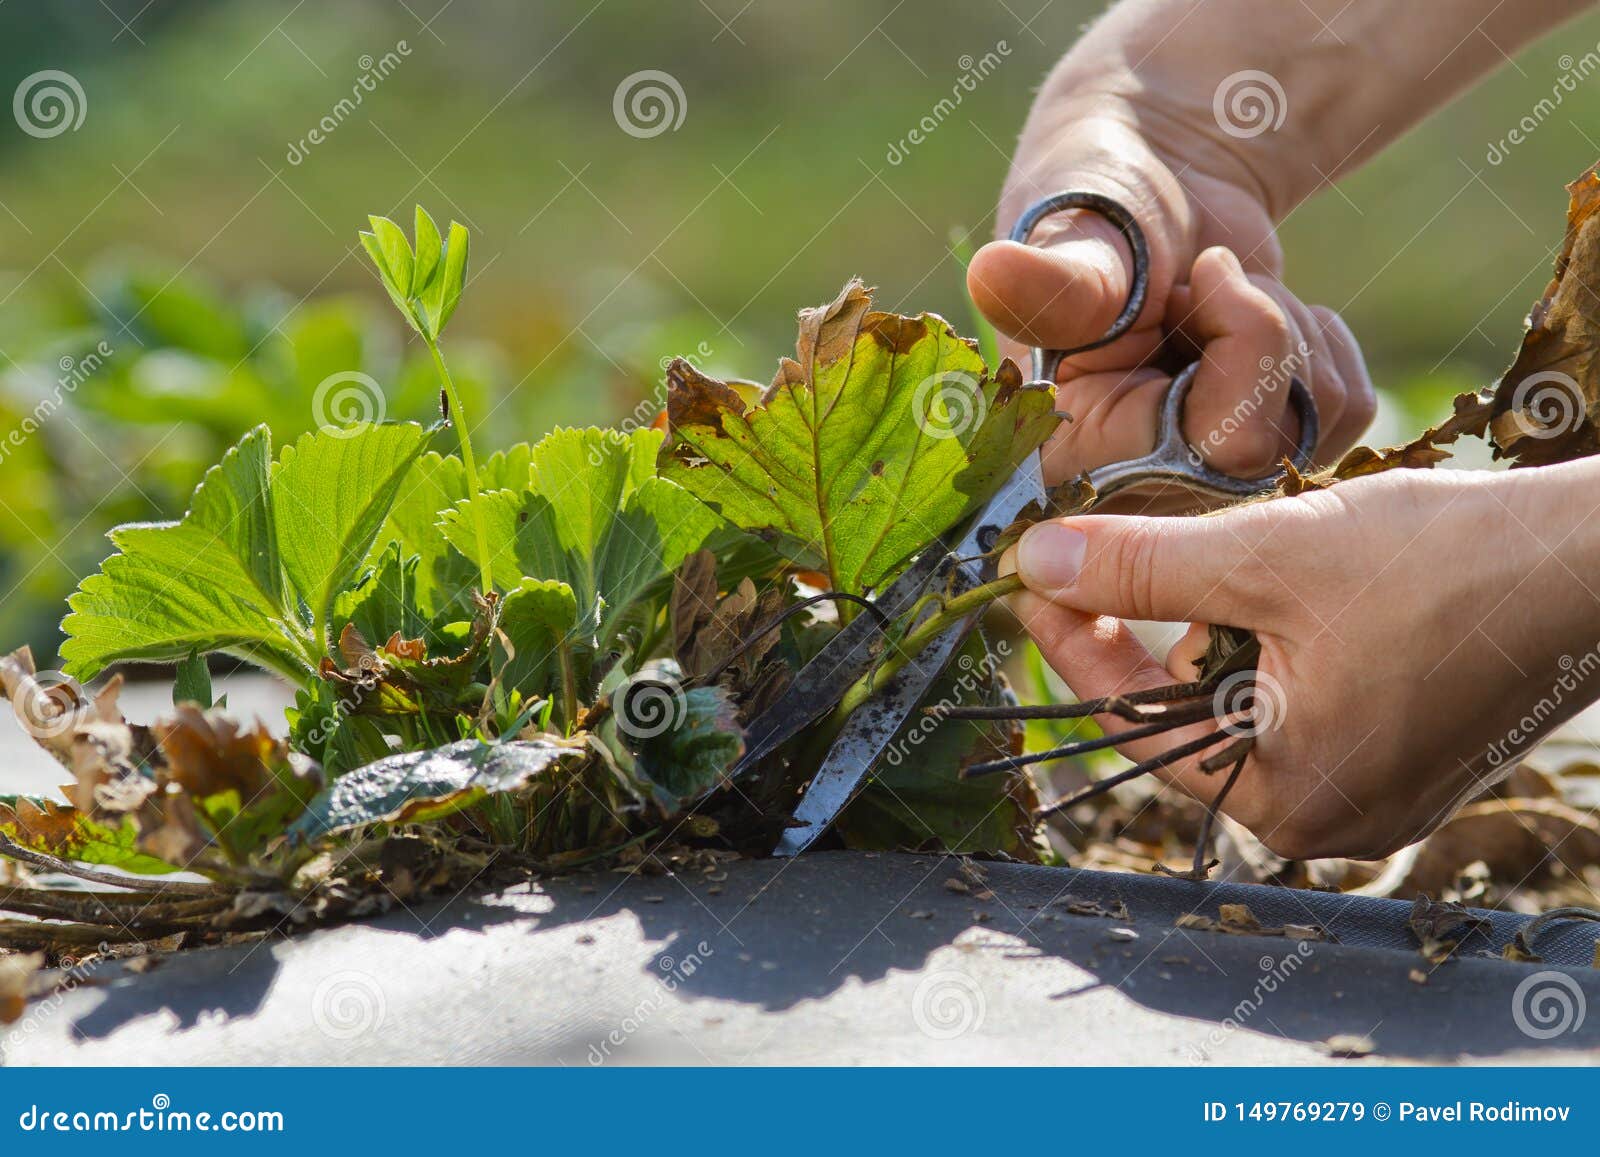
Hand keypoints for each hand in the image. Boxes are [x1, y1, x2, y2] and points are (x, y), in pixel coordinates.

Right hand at [967, 71, 1375, 500]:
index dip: (1236, 356)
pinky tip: (1246, 325)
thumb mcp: (1078, 234)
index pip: (1210, 450)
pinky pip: (1347, 411)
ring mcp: (1203, 485)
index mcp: (1070, 459)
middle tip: (1196, 285)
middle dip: (1259, 336)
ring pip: (1317, 426)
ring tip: (1210, 304)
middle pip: (1269, 448)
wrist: (1155, 176)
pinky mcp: (1263, 458)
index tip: (1194, 278)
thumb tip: (993, 273)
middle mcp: (1134, 495)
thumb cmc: (1097, 201)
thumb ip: (1056, 278)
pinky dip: (1314, 346)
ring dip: (1284, 333)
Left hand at [1002, 461, 1599, 860]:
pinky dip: (1278, 640)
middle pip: (1187, 716)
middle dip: (1153, 629)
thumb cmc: (1446, 565)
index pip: (1132, 722)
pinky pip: (1303, 699)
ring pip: (1246, 701)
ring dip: (1222, 625)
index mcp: (1284, 800)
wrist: (1599, 561)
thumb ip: (1141, 569)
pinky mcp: (1408, 755)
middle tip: (1116, 554)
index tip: (1033, 576)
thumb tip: (1032, 562)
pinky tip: (1296, 586)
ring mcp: (1372, 793)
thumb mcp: (1266, 558)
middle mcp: (1325, 820)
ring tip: (1237, 559)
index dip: (1071, 641)